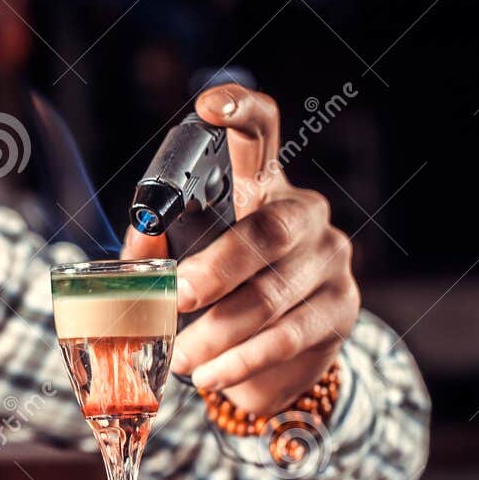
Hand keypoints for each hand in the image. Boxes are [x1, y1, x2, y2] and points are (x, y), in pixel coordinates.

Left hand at [122, 84, 359, 416]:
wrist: (278, 346)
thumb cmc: (221, 285)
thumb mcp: (183, 258)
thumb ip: (153, 247)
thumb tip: (137, 243)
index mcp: (261, 184)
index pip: (260, 133)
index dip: (239, 111)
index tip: (209, 105)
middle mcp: (304, 213)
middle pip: (266, 231)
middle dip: (217, 269)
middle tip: (179, 297)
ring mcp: (331, 260)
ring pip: (272, 296)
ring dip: (218, 333)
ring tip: (182, 357)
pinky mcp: (341, 309)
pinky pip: (288, 336)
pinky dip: (241, 361)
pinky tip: (211, 375)